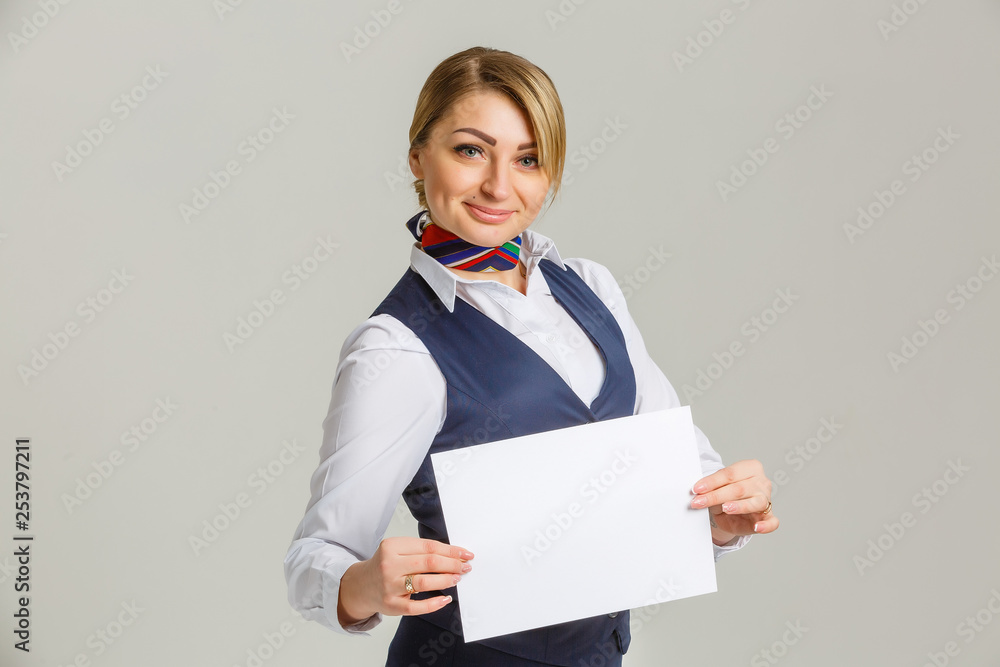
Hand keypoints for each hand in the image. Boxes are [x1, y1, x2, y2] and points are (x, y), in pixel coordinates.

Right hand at [337, 536, 473, 627]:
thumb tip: (453, 554)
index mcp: (392, 546)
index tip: (465, 554)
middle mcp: (389, 565)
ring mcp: (390, 586)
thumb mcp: (397, 550)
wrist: (361, 586)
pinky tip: (445, 599)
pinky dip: (434, 603)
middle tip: (465, 567)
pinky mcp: (392, 605)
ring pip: (424, 582)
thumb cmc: (385, 566)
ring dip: (446, 580)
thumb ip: (420, 550)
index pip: (428, 546)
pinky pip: (416, 606)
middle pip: (429, 562)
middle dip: (452, 564)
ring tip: (457, 578)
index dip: (450, 550)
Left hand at [690, 459, 777, 541]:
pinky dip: (766, 525)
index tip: (697, 488)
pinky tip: (757, 527)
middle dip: (716, 496)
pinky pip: (772, 522)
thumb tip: (699, 492)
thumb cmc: (726, 493)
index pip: (730, 474)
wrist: (732, 510)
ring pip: (755, 503)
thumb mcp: (718, 487)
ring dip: (739, 506)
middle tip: (699, 502)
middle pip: (739, 488)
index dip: (712, 481)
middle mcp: (761, 482)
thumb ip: (713, 488)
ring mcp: (766, 500)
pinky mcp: (768, 517)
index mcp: (750, 468)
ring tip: (725, 508)